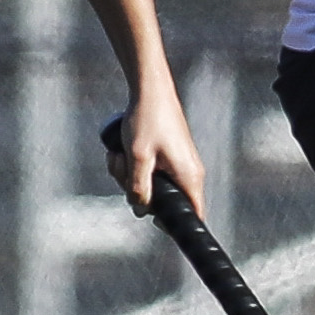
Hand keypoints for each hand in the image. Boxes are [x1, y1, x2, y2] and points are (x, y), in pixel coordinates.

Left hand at [103, 84, 207, 217]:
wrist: (150, 90)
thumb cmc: (147, 120)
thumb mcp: (137, 157)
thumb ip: (138, 188)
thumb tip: (140, 210)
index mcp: (189, 176)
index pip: (194, 214)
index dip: (176, 224)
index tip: (155, 221)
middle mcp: (188, 173)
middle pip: (163, 202)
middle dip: (138, 191)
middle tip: (124, 170)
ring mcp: (178, 165)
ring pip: (152, 186)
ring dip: (129, 176)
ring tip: (121, 154)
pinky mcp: (168, 157)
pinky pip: (149, 173)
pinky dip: (133, 166)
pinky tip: (123, 151)